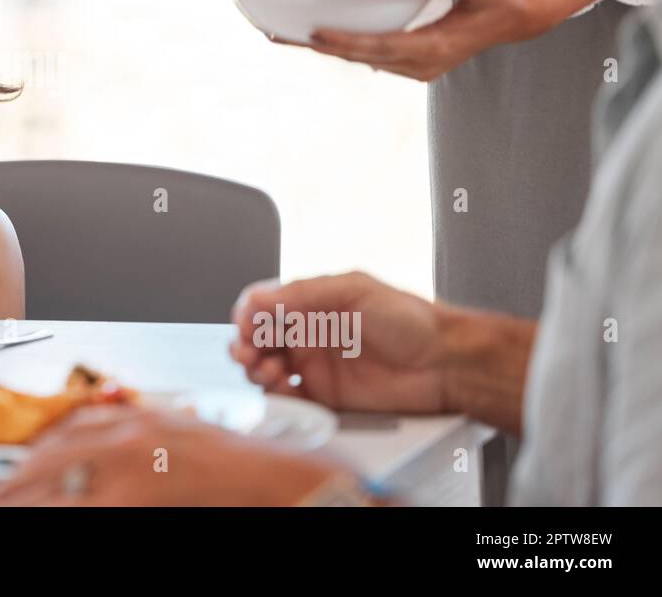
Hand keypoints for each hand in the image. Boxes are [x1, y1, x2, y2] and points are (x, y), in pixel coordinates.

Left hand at [0, 404, 342, 505]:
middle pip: (60, 452)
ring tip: (2, 505)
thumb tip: (106, 454)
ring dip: (29, 492)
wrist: (285, 480)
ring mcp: (135, 464)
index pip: (76, 427)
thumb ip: (145, 442)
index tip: (20, 460)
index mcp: (145, 417)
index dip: (41, 446)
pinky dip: (63, 509)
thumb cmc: (245, 466)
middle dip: (23, 473)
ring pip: (64, 478)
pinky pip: (87, 506)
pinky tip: (46, 516)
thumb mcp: (185, 439)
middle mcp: (134, 433)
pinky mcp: (140, 494)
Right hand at [229, 271, 450, 414]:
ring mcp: (315, 366)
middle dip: (245, 345)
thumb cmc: (410, 320)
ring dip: (257, 370)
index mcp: (313, 304)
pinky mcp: (325, 397)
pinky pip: (289, 399)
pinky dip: (277, 396)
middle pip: (259, 339)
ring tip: (268, 371)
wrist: (444, 363)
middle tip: (247, 352)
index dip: (248, 315)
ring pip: (267, 369)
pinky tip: (283, 389)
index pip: (264, 307)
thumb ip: (304, 293)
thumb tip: (260, 297)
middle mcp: (310, 334)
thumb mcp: (354, 289)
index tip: (245, 325)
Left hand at [304, 0, 551, 80]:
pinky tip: (322, 36)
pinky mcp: (413, 62)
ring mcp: (417, 67)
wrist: (518, 19)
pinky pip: (372, 55)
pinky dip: (347, 46)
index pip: (381, 46)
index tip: (315, 35)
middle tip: (280, 36)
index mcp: (435, 48)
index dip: (347, 42)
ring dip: (329, 48)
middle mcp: (422, 65)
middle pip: (363, 57)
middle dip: (322, 47)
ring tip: (289, 37)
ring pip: (364, 59)